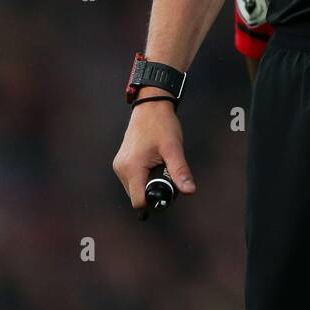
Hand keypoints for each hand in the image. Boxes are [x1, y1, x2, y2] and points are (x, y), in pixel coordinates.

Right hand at [112, 89, 195, 216]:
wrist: (150, 106)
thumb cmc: (161, 125)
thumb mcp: (174, 148)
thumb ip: (180, 171)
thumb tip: (190, 191)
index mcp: (132, 168)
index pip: (139, 201)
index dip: (154, 203)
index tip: (168, 195)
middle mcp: (122, 169)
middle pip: (137, 196)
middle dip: (154, 192)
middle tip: (169, 177)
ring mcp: (120, 165)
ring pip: (134, 188)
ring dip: (148, 184)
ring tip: (162, 168)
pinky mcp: (121, 162)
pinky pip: (132, 179)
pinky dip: (143, 177)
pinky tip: (154, 165)